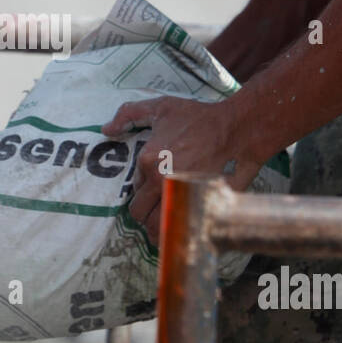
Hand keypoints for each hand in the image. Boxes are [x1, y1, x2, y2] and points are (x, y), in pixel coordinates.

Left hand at [101, 96, 259, 240]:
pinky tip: (177, 233)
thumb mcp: (161, 107)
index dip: (142, 191)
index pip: (135, 190)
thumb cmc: (198, 117)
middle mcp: (161, 181)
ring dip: (156, 229)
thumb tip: (106, 130)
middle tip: (155, 210)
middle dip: (145, 213)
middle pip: (140, 213)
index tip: (151, 190)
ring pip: (157, 227)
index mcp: (148, 161)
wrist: (234, 128)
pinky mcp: (199, 204)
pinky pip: (180, 229)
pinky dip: (175, 235)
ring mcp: (180, 195)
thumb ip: (129, 114)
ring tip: (162, 227)